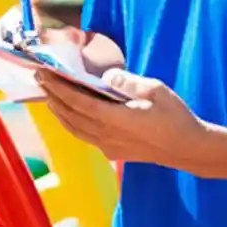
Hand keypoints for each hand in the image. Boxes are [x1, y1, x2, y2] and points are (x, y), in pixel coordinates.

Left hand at [35, 67, 215, 170]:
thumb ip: (129, 82)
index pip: (79, 102)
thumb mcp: (157, 91)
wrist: (187, 149)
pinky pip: (84, 136)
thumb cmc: (175, 118)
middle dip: (53, 96)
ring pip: (74, 128)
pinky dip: (71, 124)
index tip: (45, 74)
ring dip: (59, 111)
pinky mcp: (113, 151)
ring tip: (48, 95)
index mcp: (116, 119)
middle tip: (40, 78)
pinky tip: (68, 115)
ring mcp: (108, 146)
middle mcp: (107, 135)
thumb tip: (106, 76)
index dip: (59, 88)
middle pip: (71, 115)